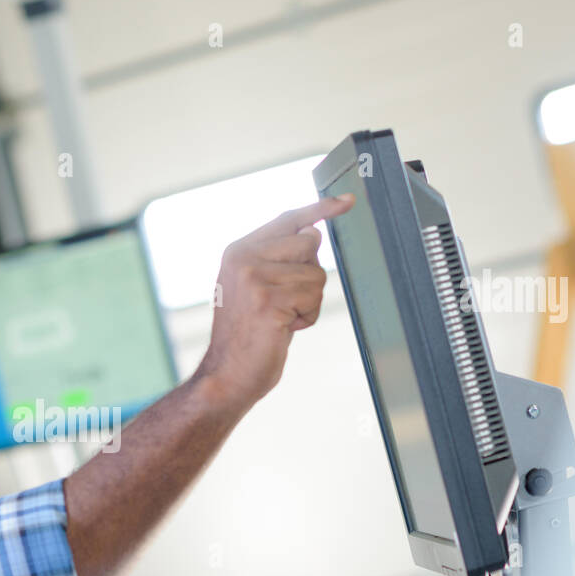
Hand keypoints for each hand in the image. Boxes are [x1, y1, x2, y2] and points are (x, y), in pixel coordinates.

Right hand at [194, 194, 354, 408]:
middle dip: (308, 275)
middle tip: (283, 301)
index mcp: (238, 250)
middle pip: (309, 243)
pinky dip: (307, 318)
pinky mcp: (268, 301)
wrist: (227, 374)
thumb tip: (314, 232)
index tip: (347, 201)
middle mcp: (243, 258)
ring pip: (316, 274)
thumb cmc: (247, 334)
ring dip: (308, 302)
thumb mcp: (256, 287)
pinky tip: (282, 329)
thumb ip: (280, 258)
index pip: (287, 220)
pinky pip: (314, 298)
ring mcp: (254, 278)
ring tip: (280, 319)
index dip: (320, 208)